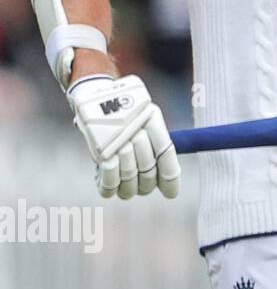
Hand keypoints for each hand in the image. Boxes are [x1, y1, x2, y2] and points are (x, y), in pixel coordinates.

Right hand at [67, 74, 179, 198]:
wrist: (93, 94)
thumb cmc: (123, 110)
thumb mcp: (144, 117)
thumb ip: (155, 141)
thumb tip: (164, 176)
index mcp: (152, 120)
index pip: (166, 155)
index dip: (170, 178)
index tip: (171, 194)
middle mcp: (136, 130)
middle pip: (147, 169)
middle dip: (147, 185)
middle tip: (144, 189)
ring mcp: (117, 140)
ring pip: (129, 175)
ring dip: (128, 188)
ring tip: (127, 191)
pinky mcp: (99, 149)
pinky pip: (109, 177)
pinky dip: (109, 187)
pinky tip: (110, 190)